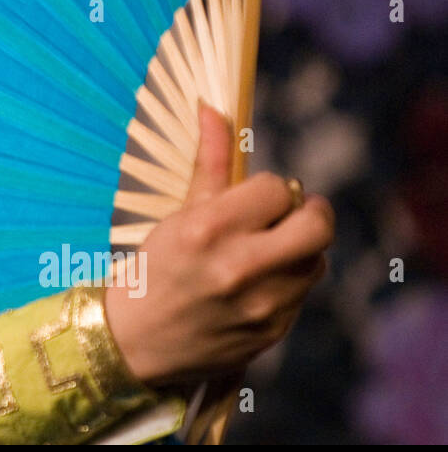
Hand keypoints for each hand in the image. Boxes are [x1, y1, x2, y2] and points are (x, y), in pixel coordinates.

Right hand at [103, 101, 334, 388]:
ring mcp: (261, 304)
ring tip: (266, 253)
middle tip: (292, 214)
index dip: (267, 189)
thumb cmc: (154, 269)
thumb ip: (208, 164)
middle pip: (317, 224)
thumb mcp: (177, 215)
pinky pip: (302, 294)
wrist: (135, 342)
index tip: (253, 199)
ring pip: (316, 259)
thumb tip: (214, 109)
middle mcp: (239, 267)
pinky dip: (288, 282)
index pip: (277, 187)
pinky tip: (255, 286)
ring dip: (298, 250)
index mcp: (209, 229)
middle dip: (310, 212)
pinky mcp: (273, 332)